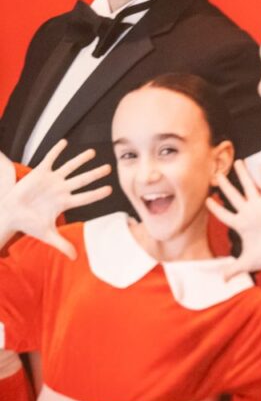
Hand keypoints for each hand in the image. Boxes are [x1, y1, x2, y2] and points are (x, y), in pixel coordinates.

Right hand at [1, 140, 110, 258]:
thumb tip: (75, 258)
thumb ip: (62, 245)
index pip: (86, 197)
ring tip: (92, 152)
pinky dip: (57, 151)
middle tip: (108, 168)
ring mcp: (51, 180)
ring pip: (70, 167)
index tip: (110, 189)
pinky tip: (64, 142)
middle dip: (95, 174)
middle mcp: (61, 189)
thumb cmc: (29, 224)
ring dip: (80, 159)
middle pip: (83, 180)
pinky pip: (50, 159)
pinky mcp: (39, 173)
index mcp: (65, 202)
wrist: (10, 215)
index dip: (97, 193)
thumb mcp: (47, 234)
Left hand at [206, 160, 260, 279]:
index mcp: (241, 225)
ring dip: (242, 175)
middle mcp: (249, 214)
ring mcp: (260, 208)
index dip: (215, 208)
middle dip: (224, 185)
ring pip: (248, 188)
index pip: (224, 214)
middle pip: (233, 196)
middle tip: (216, 175)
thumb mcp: (247, 263)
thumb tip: (222, 280)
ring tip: (237, 162)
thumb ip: (233, 269)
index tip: (207, 199)